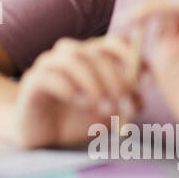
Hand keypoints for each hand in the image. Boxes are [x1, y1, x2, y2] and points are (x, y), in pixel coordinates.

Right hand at [13, 35, 141, 148]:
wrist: (41, 135)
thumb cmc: (75, 120)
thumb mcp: (108, 114)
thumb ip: (125, 104)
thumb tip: (139, 98)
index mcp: (90, 57)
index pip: (114, 42)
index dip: (133, 58)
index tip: (147, 83)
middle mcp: (68, 55)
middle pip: (94, 52)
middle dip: (114, 78)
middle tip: (123, 103)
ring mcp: (47, 66)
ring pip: (72, 58)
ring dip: (93, 83)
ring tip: (103, 107)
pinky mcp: (31, 82)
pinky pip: (49, 76)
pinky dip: (69, 89)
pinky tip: (82, 104)